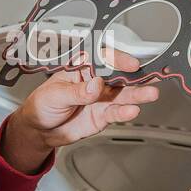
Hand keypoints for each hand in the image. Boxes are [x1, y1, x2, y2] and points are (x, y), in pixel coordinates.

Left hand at [0, 44, 159, 173]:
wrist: (40, 131)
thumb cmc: (42, 105)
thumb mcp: (55, 95)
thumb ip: (77, 91)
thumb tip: (95, 85)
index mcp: (82, 67)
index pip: (102, 58)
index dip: (118, 59)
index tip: (130, 64)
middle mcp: (95, 81)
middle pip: (119, 75)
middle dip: (135, 76)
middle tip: (150, 76)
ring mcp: (102, 98)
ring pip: (123, 94)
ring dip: (137, 94)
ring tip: (150, 94)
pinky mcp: (103, 115)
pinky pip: (116, 112)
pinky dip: (125, 112)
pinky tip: (132, 110)